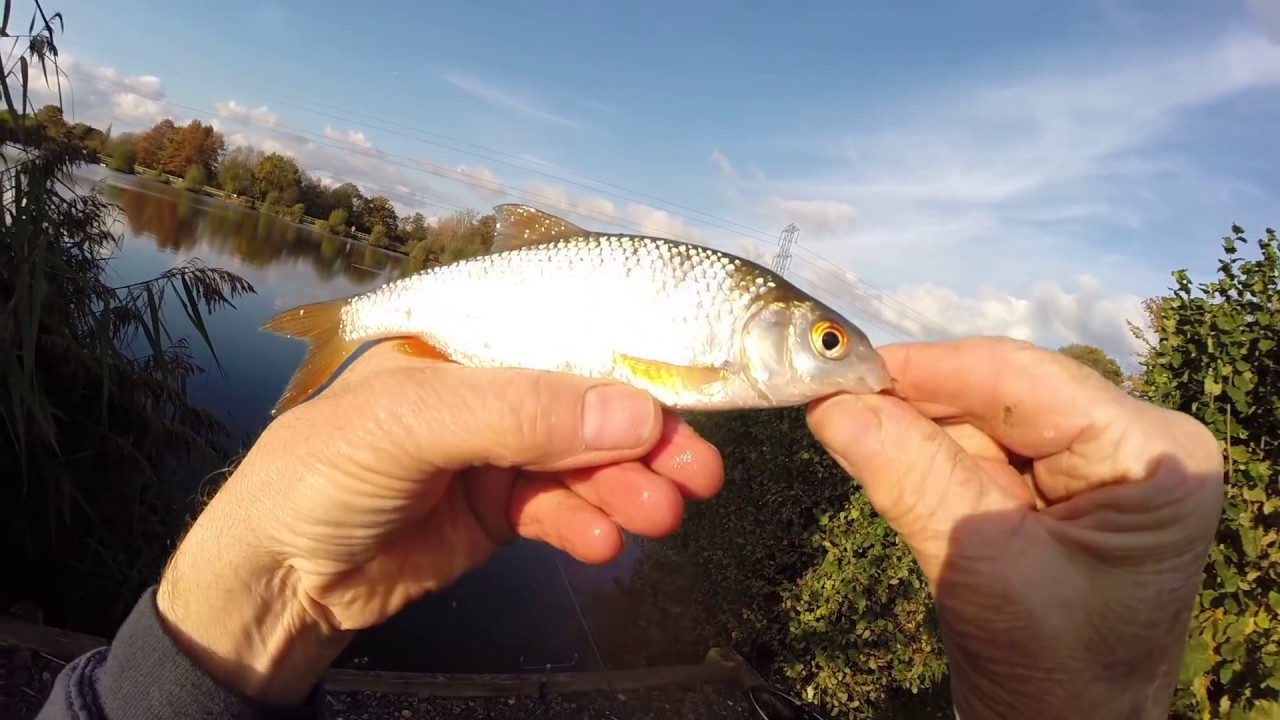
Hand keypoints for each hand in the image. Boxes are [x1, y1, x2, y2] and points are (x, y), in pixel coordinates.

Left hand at [154, 342, 724, 704]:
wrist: (274, 578)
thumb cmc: (318, 470)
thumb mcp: (412, 422)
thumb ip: (519, 414)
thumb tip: (632, 415)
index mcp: (467, 343)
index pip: (566, 341)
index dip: (630, 367)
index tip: (686, 401)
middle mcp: (490, 392)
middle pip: (588, 406)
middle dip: (647, 439)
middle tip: (699, 474)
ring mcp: (497, 454)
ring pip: (584, 464)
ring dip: (628, 488)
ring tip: (660, 515)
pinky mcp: (499, 512)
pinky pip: (561, 512)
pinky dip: (588, 525)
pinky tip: (604, 541)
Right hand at [805, 337, 1223, 718]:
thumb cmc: (1049, 673)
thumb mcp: (981, 567)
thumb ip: (913, 479)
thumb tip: (835, 405)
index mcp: (1152, 455)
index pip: (1028, 380)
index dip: (931, 369)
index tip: (846, 368)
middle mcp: (1133, 442)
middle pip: (1005, 391)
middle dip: (917, 400)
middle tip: (831, 396)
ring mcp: (1098, 462)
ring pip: (984, 414)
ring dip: (915, 425)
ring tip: (847, 426)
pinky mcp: (1059, 484)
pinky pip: (982, 446)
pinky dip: (927, 451)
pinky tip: (883, 450)